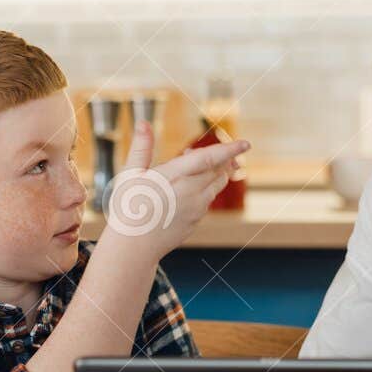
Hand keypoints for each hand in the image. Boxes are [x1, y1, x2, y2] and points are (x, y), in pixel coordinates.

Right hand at [102, 121, 246, 262]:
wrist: (133, 247)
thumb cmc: (127, 209)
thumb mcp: (129, 174)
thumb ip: (141, 147)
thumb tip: (143, 123)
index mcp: (176, 175)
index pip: (211, 158)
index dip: (230, 150)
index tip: (245, 143)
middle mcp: (191, 191)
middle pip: (218, 171)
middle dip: (226, 160)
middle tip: (228, 153)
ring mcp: (196, 209)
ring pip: (216, 187)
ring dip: (218, 175)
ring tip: (212, 168)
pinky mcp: (195, 222)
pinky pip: (206, 202)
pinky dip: (206, 192)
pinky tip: (192, 191)